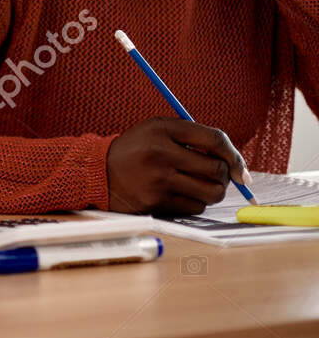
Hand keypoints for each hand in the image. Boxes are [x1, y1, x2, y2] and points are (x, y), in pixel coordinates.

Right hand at [105, 117, 247, 214]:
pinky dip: (195, 202)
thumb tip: (236, 166)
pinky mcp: (156, 202)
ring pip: (211, 192)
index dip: (234, 154)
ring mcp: (158, 181)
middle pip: (217, 169)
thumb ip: (195, 137)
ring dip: (213, 191)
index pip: (214, 139)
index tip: (239, 167)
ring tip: (200, 185)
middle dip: (224, 175)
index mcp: (163, 130)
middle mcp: (160, 154)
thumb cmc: (138, 149)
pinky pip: (195, 207)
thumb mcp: (159, 129)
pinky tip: (180, 194)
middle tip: (216, 175)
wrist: (98, 171)